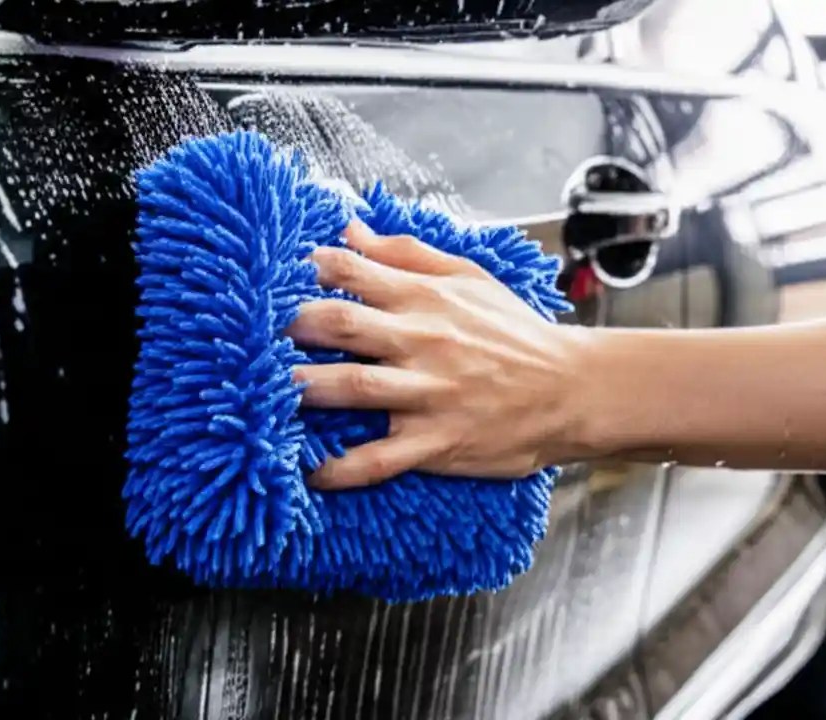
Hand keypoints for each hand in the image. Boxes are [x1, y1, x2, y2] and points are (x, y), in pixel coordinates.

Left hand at [289, 220, 585, 489]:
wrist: (571, 390)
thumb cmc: (515, 334)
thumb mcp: (469, 278)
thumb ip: (407, 254)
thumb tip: (350, 230)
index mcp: (427, 299)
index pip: (355, 273)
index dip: (309, 271)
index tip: (271, 273)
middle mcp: (424, 342)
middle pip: (345, 325)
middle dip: (295, 325)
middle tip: (254, 332)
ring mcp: (430, 395)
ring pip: (358, 388)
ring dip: (309, 388)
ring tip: (268, 392)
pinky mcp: (437, 442)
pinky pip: (381, 458)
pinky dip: (344, 468)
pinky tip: (310, 474)